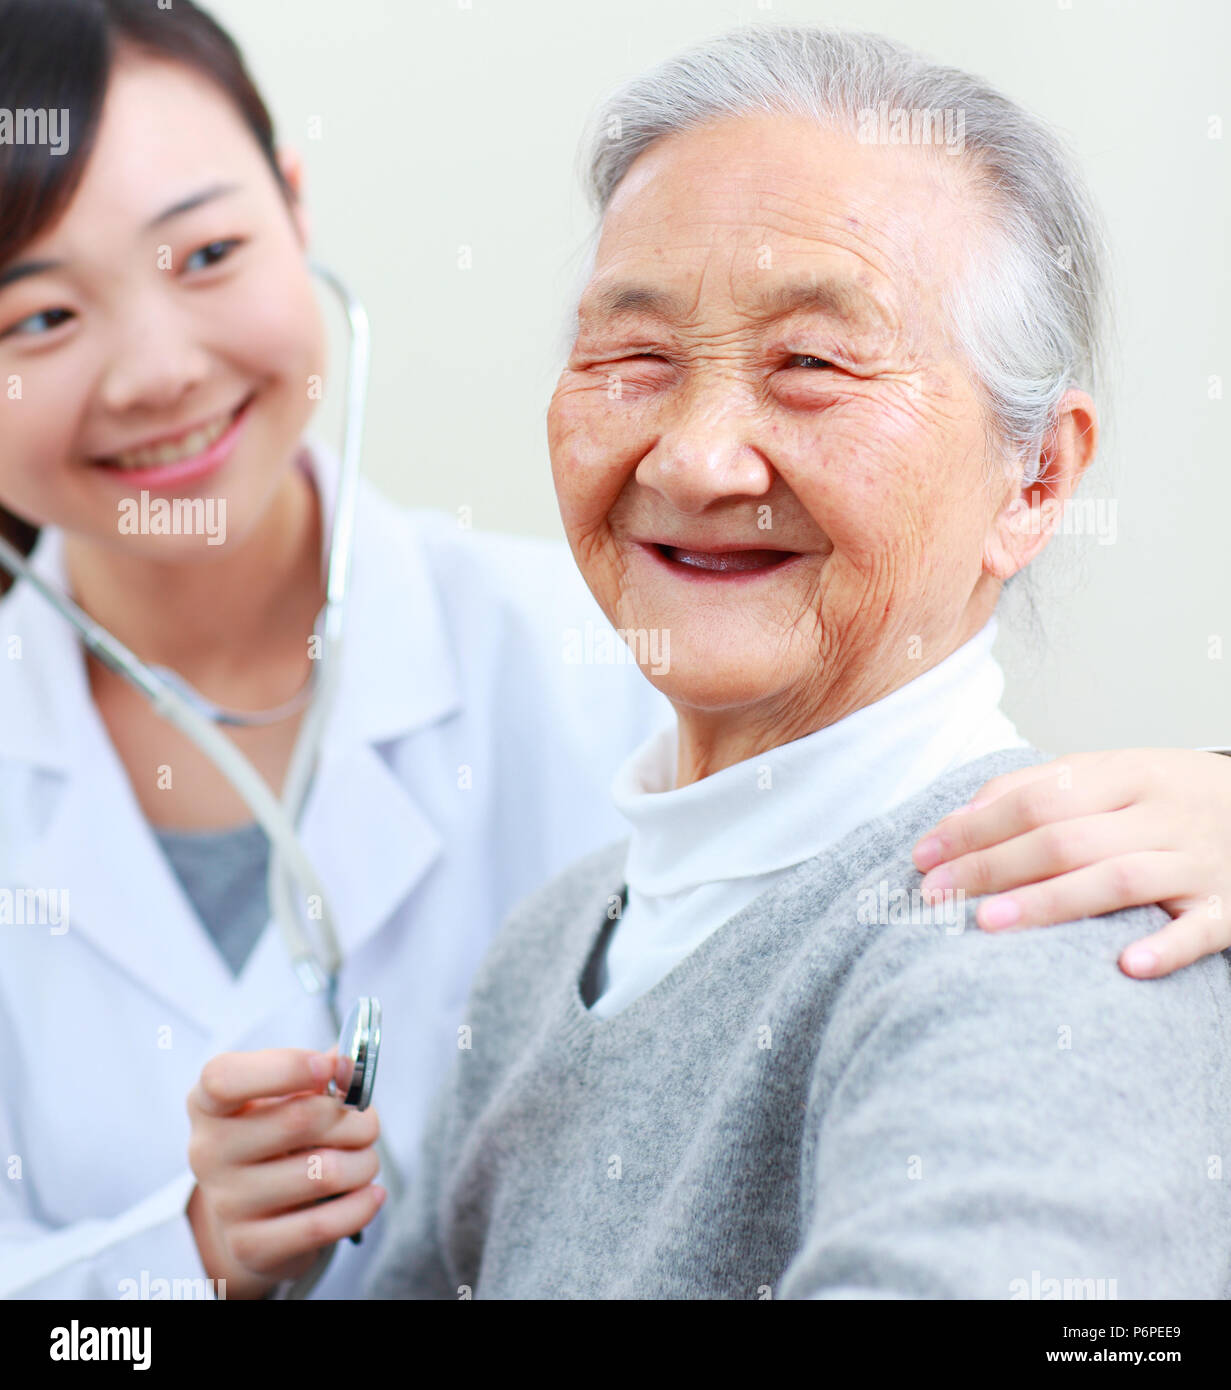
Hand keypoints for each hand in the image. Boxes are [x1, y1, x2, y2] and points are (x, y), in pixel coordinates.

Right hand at [187, 1048, 385, 1298]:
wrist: (253, 1212)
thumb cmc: (275, 1136)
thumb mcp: (284, 1095)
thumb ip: (318, 1071)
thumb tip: (348, 1065)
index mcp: (209, 1103)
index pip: (226, 1078)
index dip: (286, 1067)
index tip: (328, 1067)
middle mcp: (208, 1151)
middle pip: (299, 1119)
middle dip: (353, 1118)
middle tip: (368, 1123)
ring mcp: (227, 1202)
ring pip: (322, 1173)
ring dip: (364, 1163)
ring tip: (365, 1160)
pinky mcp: (250, 1245)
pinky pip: (322, 1225)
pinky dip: (361, 1206)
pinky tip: (371, 1195)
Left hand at [912, 749, 1230, 977]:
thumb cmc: (1171, 800)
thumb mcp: (1114, 774)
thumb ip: (1038, 788)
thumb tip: (958, 818)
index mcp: (1128, 773)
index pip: (1037, 797)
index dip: (975, 827)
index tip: (924, 856)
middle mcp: (1161, 813)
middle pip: (1064, 838)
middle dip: (991, 867)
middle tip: (935, 895)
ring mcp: (1199, 861)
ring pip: (1118, 879)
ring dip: (1049, 902)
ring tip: (987, 923)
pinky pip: (1200, 930)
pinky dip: (1164, 947)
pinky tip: (1123, 965)